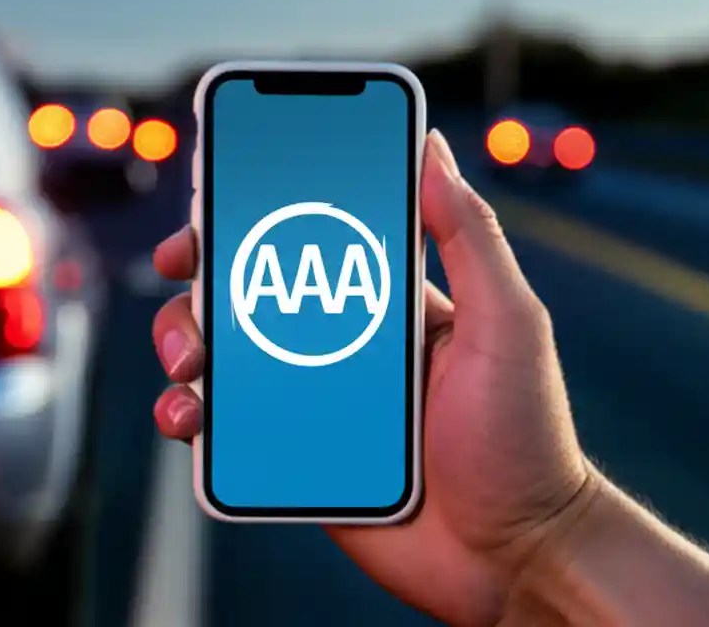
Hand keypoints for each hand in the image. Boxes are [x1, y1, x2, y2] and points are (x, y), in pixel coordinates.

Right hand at [150, 130, 595, 625]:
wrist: (512, 558)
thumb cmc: (526, 438)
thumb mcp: (509, 324)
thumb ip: (470, 237)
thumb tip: (433, 150)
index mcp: (390, 304)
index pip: (313, 240)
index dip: (259, 213)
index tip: (216, 199)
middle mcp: (345, 346)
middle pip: (251, 292)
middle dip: (203, 276)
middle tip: (183, 274)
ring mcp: (315, 403)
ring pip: (225, 357)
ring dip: (185, 344)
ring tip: (189, 364)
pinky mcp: (295, 459)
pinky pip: (226, 429)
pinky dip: (192, 415)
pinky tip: (190, 417)